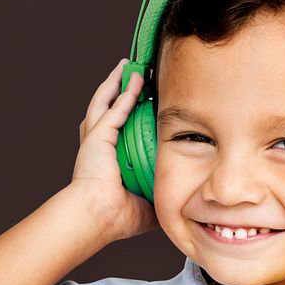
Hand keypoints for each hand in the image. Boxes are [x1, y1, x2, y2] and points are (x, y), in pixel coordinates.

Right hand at [69, 58, 158, 241]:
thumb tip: (187, 201)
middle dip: (121, 90)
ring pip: (107, 101)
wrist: (101, 216)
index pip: (120, 129)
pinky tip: (135, 79)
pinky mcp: (98, 135)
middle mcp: (101, 145)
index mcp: (111, 158)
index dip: (130, 113)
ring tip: (130, 67)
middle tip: (135, 74)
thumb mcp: (150, 203)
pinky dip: (124, 93)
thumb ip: (165, 196)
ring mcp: (97, 138)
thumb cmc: (120, 216)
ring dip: (119, 83)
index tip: (145, 102)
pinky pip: (114, 108)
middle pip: (110, 108)